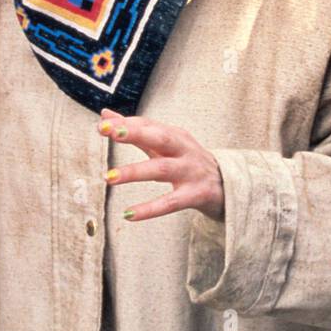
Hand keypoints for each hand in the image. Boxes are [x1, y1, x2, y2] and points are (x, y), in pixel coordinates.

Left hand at [99, 108, 224, 221]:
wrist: (228, 186)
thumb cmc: (188, 162)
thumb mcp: (165, 144)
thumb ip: (136, 130)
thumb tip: (105, 115)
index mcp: (176, 136)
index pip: (150, 125)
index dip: (127, 124)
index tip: (103, 124)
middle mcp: (185, 151)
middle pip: (161, 138)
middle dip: (136, 133)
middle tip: (111, 132)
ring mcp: (191, 172)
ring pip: (162, 169)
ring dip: (135, 172)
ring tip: (108, 177)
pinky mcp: (195, 195)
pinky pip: (170, 203)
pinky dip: (150, 209)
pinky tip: (128, 214)